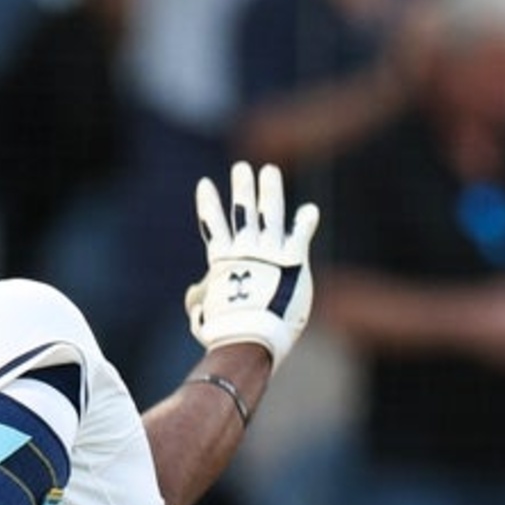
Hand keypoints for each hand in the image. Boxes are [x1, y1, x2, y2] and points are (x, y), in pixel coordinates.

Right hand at [185, 161, 320, 361]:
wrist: (251, 336)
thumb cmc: (225, 330)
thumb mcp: (203, 313)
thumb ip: (200, 298)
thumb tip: (195, 292)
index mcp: (222, 262)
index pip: (213, 226)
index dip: (208, 204)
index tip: (204, 183)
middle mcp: (246, 251)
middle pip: (243, 212)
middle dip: (242, 188)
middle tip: (241, 168)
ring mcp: (270, 253)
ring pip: (268, 214)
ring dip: (269, 191)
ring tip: (268, 171)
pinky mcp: (293, 261)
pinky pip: (299, 235)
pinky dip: (304, 222)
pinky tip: (309, 211)